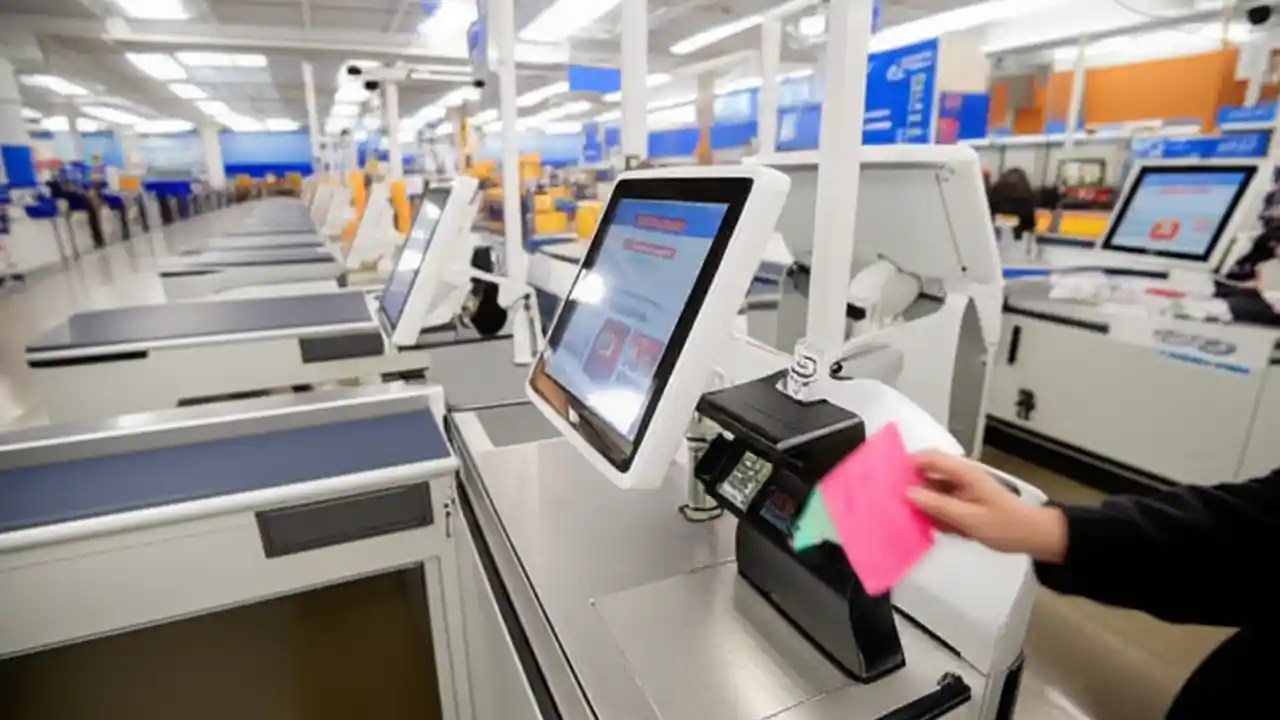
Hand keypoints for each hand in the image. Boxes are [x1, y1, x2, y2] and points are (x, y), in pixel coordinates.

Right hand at [907, 451, 1067, 563]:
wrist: (1034, 537)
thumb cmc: (1008, 526)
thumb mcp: (971, 519)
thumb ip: (939, 506)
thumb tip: (909, 493)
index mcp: (964, 473)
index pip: (929, 458)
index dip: (907, 464)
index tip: (888, 478)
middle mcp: (961, 477)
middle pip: (926, 474)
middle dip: (910, 487)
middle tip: (893, 503)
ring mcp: (961, 490)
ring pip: (931, 491)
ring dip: (922, 504)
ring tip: (910, 519)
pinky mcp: (963, 503)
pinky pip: (940, 504)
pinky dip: (934, 514)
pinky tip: (932, 527)